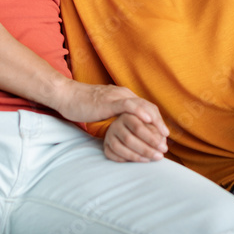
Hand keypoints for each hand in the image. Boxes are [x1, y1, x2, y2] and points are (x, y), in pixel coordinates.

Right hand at [51, 79, 168, 133]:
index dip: (157, 122)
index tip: (162, 136)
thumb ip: (116, 114)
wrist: (66, 96)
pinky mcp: (108, 101)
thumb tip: (125, 125)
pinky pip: (127, 105)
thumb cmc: (82, 105)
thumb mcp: (104, 108)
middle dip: (159, 124)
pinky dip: (140, 112)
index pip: (147, 108)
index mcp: (124, 96)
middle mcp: (124, 94)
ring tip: (162, 135)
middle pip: (149, 107)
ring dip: (154, 122)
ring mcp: (116, 96)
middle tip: (166, 140)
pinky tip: (147, 120)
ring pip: (142, 106)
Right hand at [104, 113, 168, 162]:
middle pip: (128, 139)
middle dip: (146, 149)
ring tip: (151, 160)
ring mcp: (109, 135)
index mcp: (127, 115)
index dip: (150, 138)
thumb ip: (158, 124)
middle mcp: (116, 124)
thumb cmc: (143, 124)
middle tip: (161, 155)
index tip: (163, 146)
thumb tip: (165, 133)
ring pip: (119, 148)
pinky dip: (124, 160)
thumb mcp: (151, 120)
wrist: (127, 127)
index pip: (138, 127)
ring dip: (136, 156)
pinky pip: (111, 155)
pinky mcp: (106, 145)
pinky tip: (137, 162)